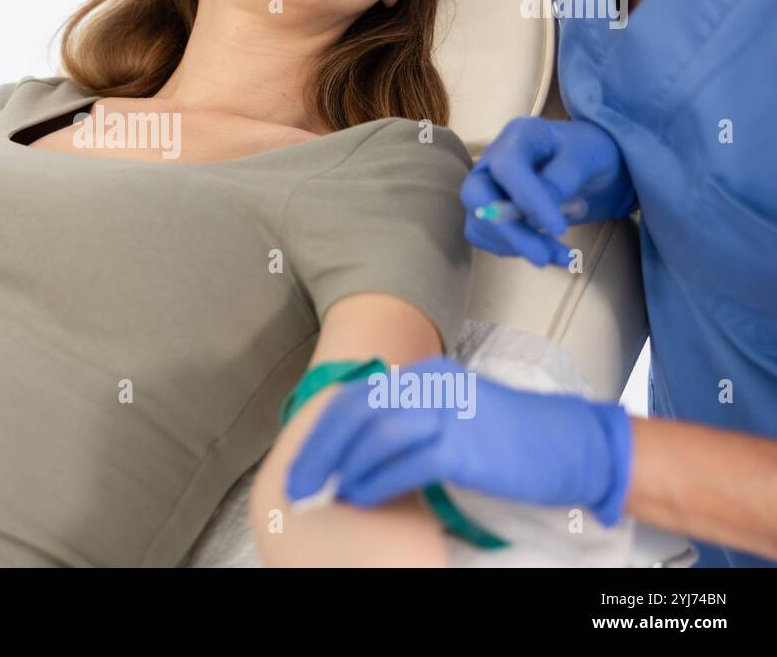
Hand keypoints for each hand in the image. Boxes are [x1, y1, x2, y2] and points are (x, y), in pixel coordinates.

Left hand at [284, 356, 632, 526]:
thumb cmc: (513, 440)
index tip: (301, 459)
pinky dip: (375, 481)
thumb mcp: (454, 416)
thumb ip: (411, 423)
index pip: (356, 396)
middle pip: (356, 411)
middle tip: (299, 482)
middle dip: (320, 449)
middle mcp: (432, 385)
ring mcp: (450, 411)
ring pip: (375, 433)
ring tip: (329, 494)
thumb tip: (358, 452)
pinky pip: (405, 461)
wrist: (574, 446)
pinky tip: (361, 497)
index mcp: (426, 377)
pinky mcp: (466, 444)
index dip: (322, 430)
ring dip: (344, 467)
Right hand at [460, 116, 635, 266]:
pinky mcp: (488, 213)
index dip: (527, 198)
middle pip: (477, 196)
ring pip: (481, 223)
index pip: (507, 166)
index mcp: (516, 137)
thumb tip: (535, 216)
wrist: (585, 165)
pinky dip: (517, 251)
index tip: (558, 228)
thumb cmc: (586, 153)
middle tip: (542, 258)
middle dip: (509, 231)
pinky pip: (489, 237)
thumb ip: (563, 178)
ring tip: (561, 255)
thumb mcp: (586, 157)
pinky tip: (548, 252)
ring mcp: (486, 188)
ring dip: (520, 246)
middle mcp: (491, 162)